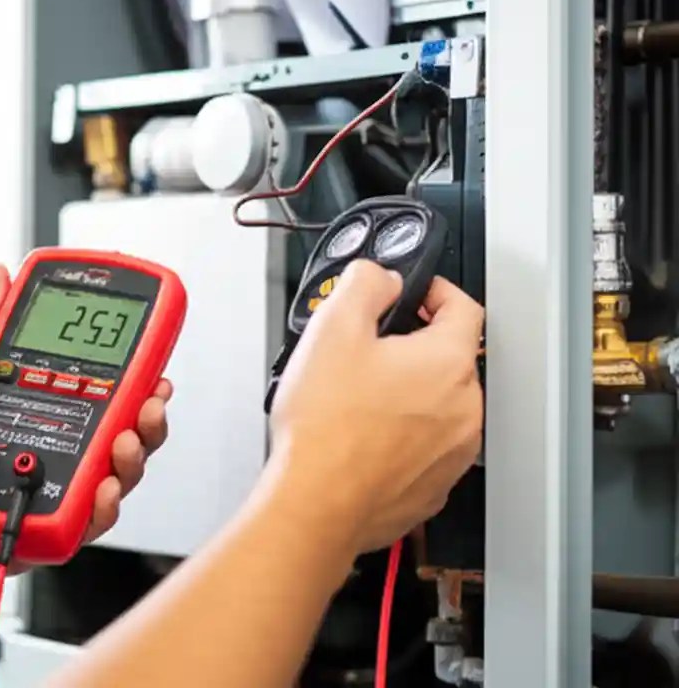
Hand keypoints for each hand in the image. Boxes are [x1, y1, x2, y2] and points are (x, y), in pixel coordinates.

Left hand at [0, 265, 172, 581]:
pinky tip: (101, 487)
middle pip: (121, 431)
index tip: (150, 356)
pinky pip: (88, 522)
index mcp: (30, 404)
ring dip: (132, 456)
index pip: (97, 385)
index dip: (131, 373)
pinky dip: (103, 506)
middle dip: (148, 414)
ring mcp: (48, 489)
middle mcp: (47, 446)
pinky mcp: (42, 529)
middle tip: (149, 400)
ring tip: (124, 442)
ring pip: (115, 476)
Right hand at [266, 260, 482, 554]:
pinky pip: (424, 447)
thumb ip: (365, 284)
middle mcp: (464, 408)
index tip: (413, 294)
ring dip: (406, 395)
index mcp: (448, 362)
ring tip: (355, 401)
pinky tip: (360, 438)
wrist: (316, 503)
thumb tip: (381, 277)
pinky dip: (400, 437)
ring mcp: (453, 452)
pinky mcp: (433, 485)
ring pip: (436, 405)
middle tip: (364, 352)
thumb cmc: (325, 429)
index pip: (463, 306)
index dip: (434, 291)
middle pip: (447, 358)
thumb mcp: (332, 328)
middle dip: (410, 348)